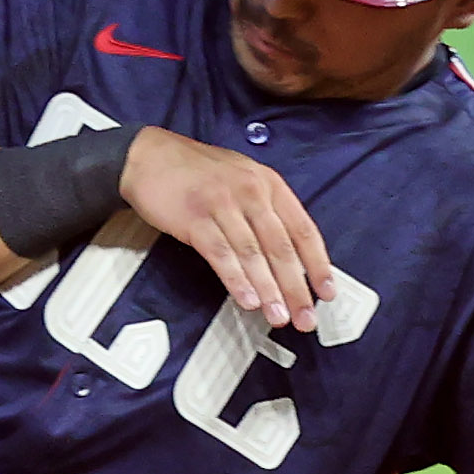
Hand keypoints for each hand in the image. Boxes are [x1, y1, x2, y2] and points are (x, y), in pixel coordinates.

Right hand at [119, 130, 332, 330]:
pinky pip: (221, 254)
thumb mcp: (242, 178)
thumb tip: (288, 258)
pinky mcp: (194, 218)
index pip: (303, 229)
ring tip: (278, 315)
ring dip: (269, 290)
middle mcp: (250, 191)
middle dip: (296, 287)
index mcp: (268, 183)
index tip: (325, 292)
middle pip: (281, 247)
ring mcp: (222, 204)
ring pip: (253, 254)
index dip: (318, 264)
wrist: (148, 156)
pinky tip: (247, 299)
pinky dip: (236, 280)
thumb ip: (266, 210)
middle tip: (305, 317)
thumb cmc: (195, 170)